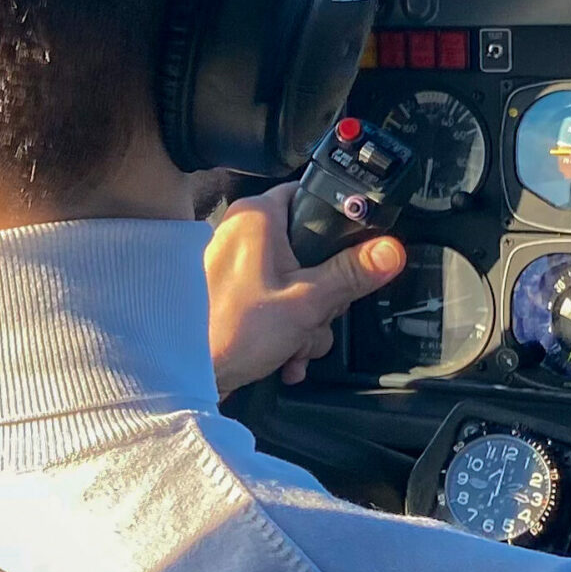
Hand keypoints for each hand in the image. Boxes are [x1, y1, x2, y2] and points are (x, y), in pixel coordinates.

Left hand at [206, 181, 405, 394]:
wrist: (179, 375)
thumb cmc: (229, 331)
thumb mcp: (306, 301)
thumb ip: (351, 274)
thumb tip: (391, 249)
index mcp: (259, 217)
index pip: (312, 197)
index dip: (339, 228)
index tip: (350, 258)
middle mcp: (245, 233)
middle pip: (311, 251)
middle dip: (322, 298)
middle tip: (315, 315)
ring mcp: (237, 266)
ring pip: (297, 284)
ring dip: (306, 324)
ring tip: (292, 345)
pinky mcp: (234, 296)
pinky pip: (275, 303)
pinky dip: (284, 332)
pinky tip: (283, 357)